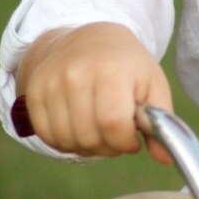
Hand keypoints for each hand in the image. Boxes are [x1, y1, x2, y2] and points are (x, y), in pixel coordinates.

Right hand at [16, 22, 173, 164]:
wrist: (88, 38)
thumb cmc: (126, 66)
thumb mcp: (152, 84)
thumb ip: (162, 123)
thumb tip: (165, 159)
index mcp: (110, 70)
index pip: (113, 124)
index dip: (125, 141)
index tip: (132, 137)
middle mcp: (75, 75)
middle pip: (90, 137)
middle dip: (108, 146)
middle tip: (116, 133)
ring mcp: (50, 84)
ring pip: (68, 141)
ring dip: (87, 146)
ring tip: (99, 129)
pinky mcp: (33, 93)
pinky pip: (48, 136)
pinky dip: (66, 141)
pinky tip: (80, 127)